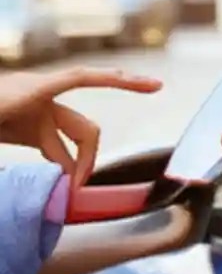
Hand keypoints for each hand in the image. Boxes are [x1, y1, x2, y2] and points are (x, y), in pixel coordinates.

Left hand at [0, 67, 162, 186]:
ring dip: (73, 169)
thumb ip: (7, 126)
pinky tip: (62, 185)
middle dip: (89, 159)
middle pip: (86, 130)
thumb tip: (55, 163)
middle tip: (75, 191)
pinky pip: (57, 148)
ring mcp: (36, 114)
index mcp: (33, 90)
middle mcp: (41, 100)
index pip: (84, 78)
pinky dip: (62, 167)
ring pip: (72, 144)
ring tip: (66, 195)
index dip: (121, 81)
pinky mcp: (29, 128)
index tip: (154, 87)